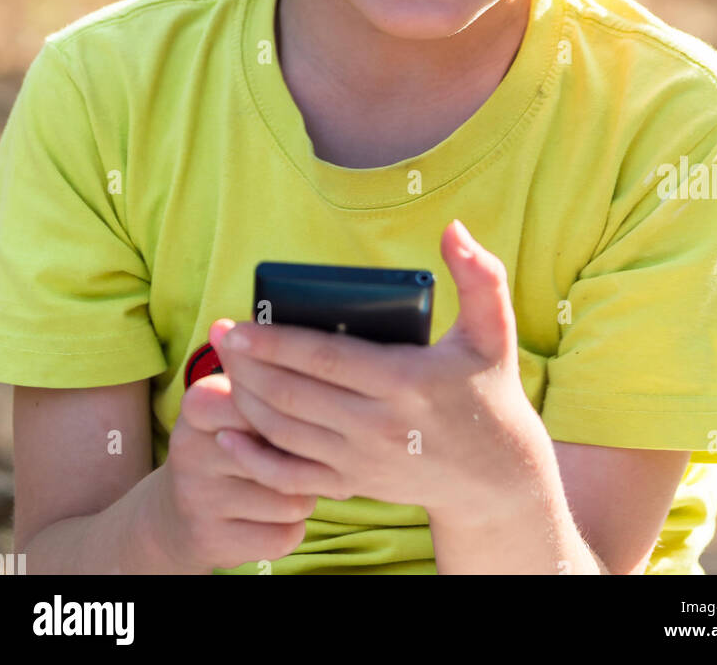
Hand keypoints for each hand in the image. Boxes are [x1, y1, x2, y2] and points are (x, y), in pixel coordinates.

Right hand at [156, 368, 317, 571]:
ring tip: (287, 488)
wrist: (174, 511)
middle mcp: (191, 448)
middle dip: (307, 458)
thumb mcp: (234, 403)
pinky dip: (291, 530)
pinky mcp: (211, 541)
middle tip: (303, 457)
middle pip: (290, 451)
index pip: (274, 401)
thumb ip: (272, 381)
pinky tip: (273, 518)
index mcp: (199, 402)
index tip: (304, 419)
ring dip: (304, 498)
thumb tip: (320, 372)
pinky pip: (284, 536)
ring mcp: (198, 498)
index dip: (302, 416)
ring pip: (293, 500)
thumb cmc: (226, 443)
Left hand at [211, 220, 552, 524]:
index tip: (236, 324)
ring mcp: (363, 461)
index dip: (274, 341)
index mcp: (404, 381)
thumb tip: (454, 229)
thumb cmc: (490, 390)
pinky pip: (292, 478)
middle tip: (218, 336)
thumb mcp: (494, 332)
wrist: (498, 477)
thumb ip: (480, 277)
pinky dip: (254, 460)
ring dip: (246, 402)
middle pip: (294, 396)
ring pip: (286, 433)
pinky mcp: (354, 485)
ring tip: (221, 370)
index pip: (324, 358)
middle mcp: (377, 425)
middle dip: (247, 366)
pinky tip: (227, 437)